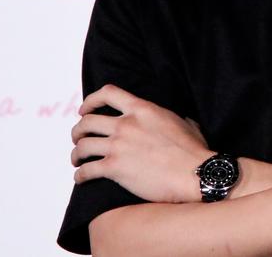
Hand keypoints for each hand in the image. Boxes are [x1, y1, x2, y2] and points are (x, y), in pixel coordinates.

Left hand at [70, 84, 211, 202]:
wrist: (195, 174)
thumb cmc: (193, 151)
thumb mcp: (183, 121)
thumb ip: (167, 116)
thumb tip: (169, 118)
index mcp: (142, 109)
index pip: (108, 93)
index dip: (91, 100)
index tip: (84, 110)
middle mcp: (126, 124)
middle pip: (88, 121)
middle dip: (78, 130)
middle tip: (79, 138)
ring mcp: (119, 146)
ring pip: (83, 145)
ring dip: (76, 153)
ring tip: (77, 160)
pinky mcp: (115, 168)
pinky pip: (87, 170)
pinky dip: (80, 175)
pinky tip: (81, 178)